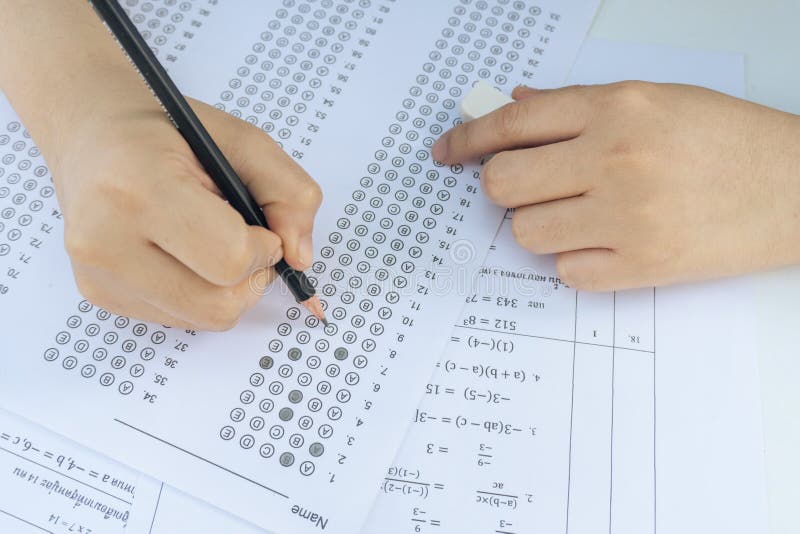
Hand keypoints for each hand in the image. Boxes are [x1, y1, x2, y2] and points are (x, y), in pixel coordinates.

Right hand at [54, 91, 320, 329]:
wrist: (91, 136)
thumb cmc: (164, 133)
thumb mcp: (240, 140)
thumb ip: (288, 191)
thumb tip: (300, 257)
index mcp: (137, 187)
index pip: (230, 258)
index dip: (263, 247)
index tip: (260, 226)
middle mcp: (105, 239)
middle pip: (220, 303)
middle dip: (252, 275)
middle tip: (245, 239)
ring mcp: (97, 275)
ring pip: (205, 318)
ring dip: (230, 288)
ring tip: (212, 242)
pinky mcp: (100, 296)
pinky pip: (181, 318)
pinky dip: (202, 293)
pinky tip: (184, 253)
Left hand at [433, 82, 799, 289]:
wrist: (796, 189)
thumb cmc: (725, 140)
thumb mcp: (653, 100)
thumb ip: (576, 105)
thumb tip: (516, 105)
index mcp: (616, 108)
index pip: (512, 123)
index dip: (467, 139)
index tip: (448, 153)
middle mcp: (615, 159)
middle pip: (504, 184)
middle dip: (503, 187)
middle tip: (528, 187)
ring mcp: (628, 218)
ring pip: (526, 233)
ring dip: (539, 225)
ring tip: (578, 215)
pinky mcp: (642, 268)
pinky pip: (566, 272)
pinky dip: (575, 260)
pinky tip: (605, 243)